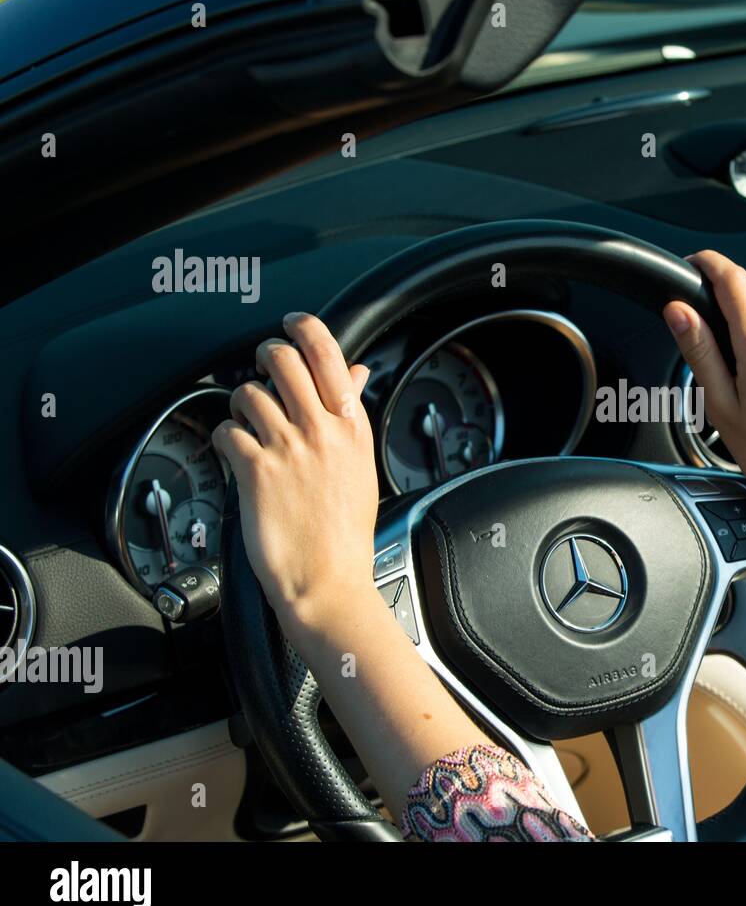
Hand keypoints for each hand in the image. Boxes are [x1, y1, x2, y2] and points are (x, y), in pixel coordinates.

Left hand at [212, 312, 378, 638]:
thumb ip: (352, 413)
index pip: (328, 354)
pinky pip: (226, 431)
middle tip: (261, 369)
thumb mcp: (361, 464)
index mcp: (351, 426)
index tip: (291, 325)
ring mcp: (287, 449)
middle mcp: (321, 431)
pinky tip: (237, 457)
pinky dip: (225, 440)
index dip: (303, 328)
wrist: (326, 580)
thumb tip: (356, 371)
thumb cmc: (344, 530)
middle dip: (264, 357)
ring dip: (242, 406)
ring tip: (251, 428)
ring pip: (248, 394)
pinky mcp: (255, 470)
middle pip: (281, 360)